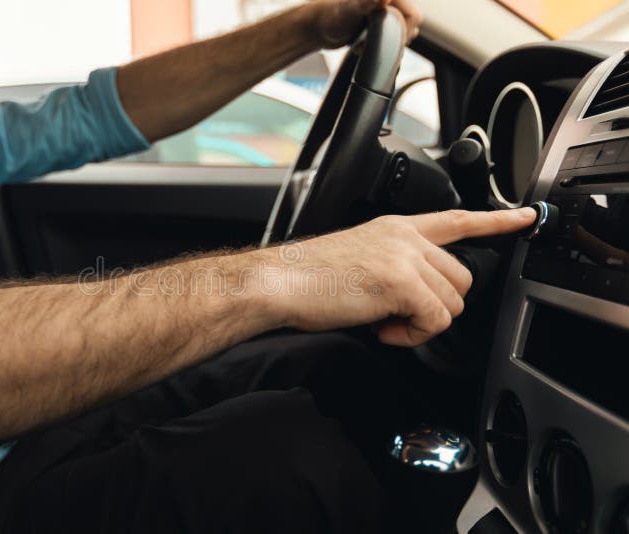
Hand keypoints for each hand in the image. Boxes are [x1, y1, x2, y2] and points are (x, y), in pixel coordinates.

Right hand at [264, 208, 535, 346]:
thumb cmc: (307, 278)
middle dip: (435, 307)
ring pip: (451, 303)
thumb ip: (396, 267)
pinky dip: (411, 336)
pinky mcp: (401, 281)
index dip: (496, 220)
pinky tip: (380, 329)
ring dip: (421, 323)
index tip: (526, 217)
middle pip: (460, 280)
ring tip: (382, 322)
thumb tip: (416, 299)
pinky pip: (434, 321)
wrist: (278, 282)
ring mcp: (405, 256)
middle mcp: (405, 237)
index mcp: (396, 228)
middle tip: (395, 316)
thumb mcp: (359, 260)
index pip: (457, 220)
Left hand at [305, 0, 422, 47]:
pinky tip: (361, 46)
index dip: (404, 30)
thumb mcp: (349, 9)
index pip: (413, 16)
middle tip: (375, 42)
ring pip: (400, 33)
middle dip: (394, 38)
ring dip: (386, 43)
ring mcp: (383, 14)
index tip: (387, 38)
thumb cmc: (329, 15)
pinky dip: (378, 46)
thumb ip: (366, 2)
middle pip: (409, 25)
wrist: (315, 28)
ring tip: (365, 43)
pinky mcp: (376, 26)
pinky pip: (389, 39)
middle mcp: (388, 2)